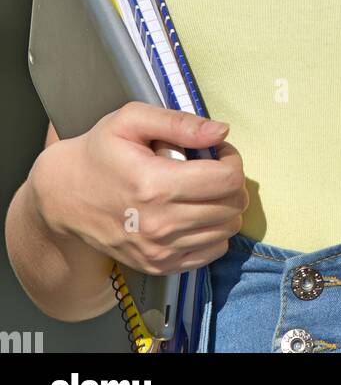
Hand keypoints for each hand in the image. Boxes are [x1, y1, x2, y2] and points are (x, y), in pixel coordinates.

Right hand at [32, 104, 247, 275]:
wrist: (64, 197)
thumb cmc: (99, 153)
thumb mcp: (131, 120)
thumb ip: (179, 122)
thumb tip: (220, 131)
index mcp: (155, 185)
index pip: (227, 180)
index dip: (232, 160)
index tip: (218, 150)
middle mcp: (159, 224)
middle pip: (231, 207)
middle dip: (232, 182)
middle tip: (213, 167)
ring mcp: (159, 250)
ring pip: (226, 231)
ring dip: (225, 207)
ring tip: (203, 189)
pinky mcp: (158, 265)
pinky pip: (211, 253)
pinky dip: (214, 231)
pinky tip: (197, 212)